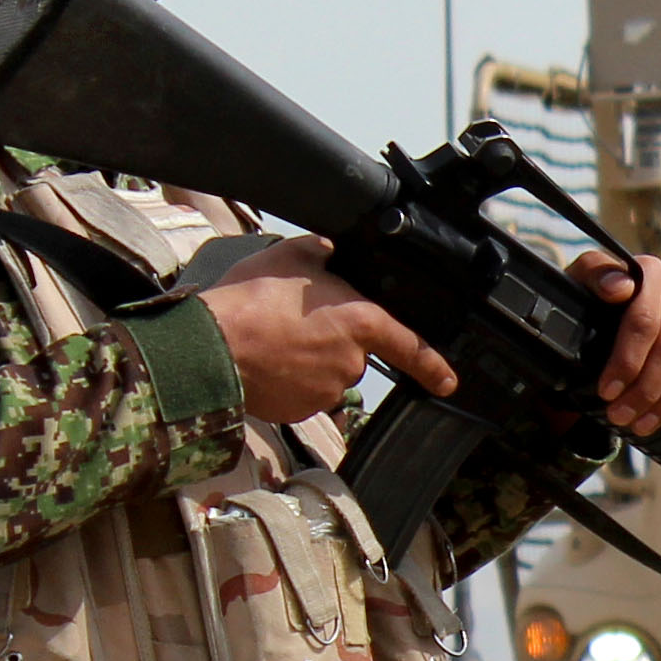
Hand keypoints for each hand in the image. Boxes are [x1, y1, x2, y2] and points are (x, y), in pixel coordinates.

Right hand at [198, 236, 453, 423]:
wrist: (213, 346)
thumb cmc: (251, 299)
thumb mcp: (290, 257)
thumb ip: (319, 253)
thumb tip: (327, 249)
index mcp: (359, 322)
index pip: (409, 346)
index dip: (432, 365)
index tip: (448, 380)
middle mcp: (350, 362)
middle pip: (352, 353)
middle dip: (330, 340)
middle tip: (292, 323)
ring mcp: (326, 391)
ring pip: (326, 374)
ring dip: (307, 361)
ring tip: (272, 340)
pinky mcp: (300, 410)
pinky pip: (302, 394)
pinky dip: (289, 381)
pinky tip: (266, 363)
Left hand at [570, 251, 660, 435]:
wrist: (612, 303)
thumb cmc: (592, 295)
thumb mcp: (582, 280)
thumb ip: (595, 276)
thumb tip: (619, 288)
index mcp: (650, 272)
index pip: (644, 321)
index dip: (626, 361)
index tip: (606, 391)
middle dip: (645, 390)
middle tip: (620, 416)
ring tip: (642, 425)